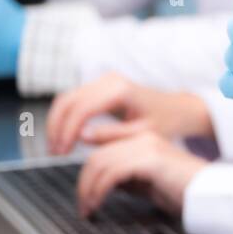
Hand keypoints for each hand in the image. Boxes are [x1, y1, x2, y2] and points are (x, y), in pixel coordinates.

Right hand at [46, 72, 213, 154]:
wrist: (178, 109)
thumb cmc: (165, 122)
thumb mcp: (142, 134)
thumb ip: (112, 136)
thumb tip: (82, 137)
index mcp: (121, 90)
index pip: (82, 108)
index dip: (67, 131)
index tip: (62, 152)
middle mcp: (109, 81)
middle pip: (67, 100)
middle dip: (56, 127)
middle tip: (54, 153)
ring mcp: (103, 81)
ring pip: (66, 99)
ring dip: (57, 123)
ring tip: (57, 148)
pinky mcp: (100, 87)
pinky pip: (74, 100)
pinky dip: (64, 118)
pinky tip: (64, 138)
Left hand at [75, 131, 206, 219]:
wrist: (208, 193)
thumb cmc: (183, 191)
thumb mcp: (146, 184)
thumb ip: (126, 179)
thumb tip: (101, 185)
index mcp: (142, 140)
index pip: (103, 151)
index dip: (87, 175)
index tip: (85, 197)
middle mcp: (142, 138)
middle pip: (97, 156)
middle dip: (84, 184)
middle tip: (84, 207)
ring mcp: (146, 146)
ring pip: (100, 163)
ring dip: (88, 189)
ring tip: (89, 209)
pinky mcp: (149, 159)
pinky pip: (112, 172)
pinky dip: (99, 190)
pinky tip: (98, 204)